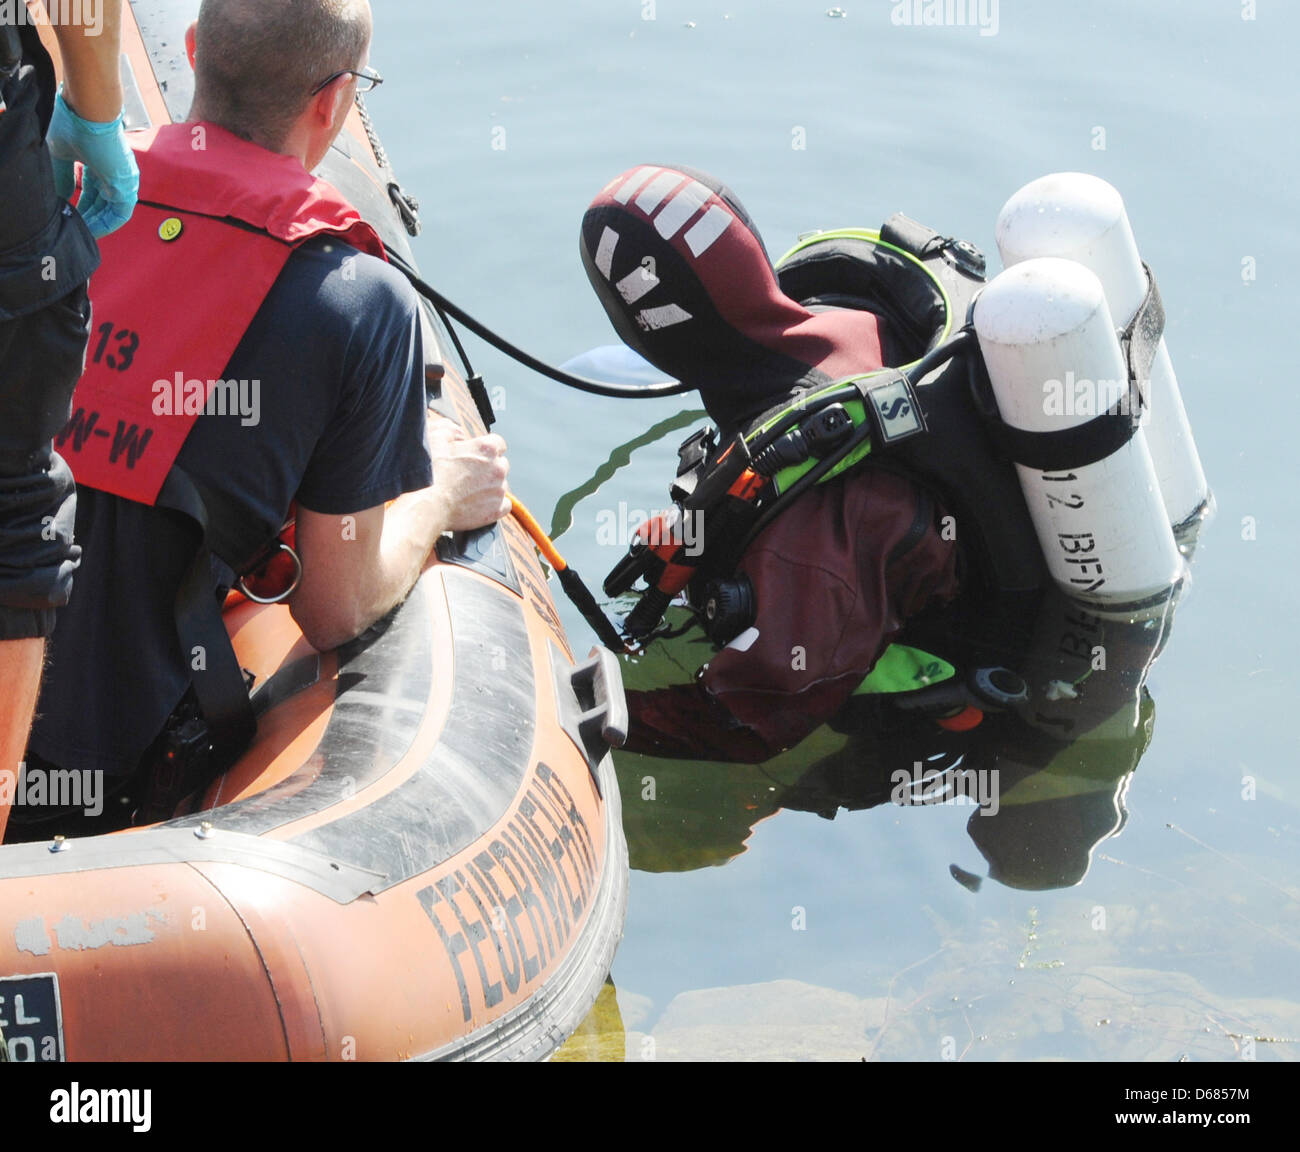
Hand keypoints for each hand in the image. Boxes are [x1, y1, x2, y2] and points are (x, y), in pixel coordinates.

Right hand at [47, 88, 138, 237]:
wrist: (87, 111)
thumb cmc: (72, 124)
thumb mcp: (60, 155)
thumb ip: (61, 178)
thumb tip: (59, 199)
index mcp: (99, 162)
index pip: (91, 190)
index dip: (79, 205)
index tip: (68, 215)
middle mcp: (113, 171)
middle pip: (101, 203)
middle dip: (86, 217)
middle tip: (72, 228)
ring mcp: (122, 179)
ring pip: (111, 210)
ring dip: (95, 223)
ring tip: (79, 232)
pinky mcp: (127, 185)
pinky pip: (120, 214)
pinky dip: (106, 224)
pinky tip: (91, 231)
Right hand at [427, 414, 511, 530]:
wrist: (429, 505)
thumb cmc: (430, 472)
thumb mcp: (435, 438)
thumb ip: (450, 429)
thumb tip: (459, 433)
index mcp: (487, 449)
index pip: (497, 443)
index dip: (484, 448)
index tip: (474, 454)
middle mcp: (498, 468)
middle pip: (501, 464)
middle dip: (488, 467)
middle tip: (468, 474)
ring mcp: (499, 490)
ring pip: (501, 485)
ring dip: (490, 486)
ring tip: (469, 491)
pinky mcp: (496, 510)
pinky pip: (504, 505)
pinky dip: (494, 504)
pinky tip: (480, 504)